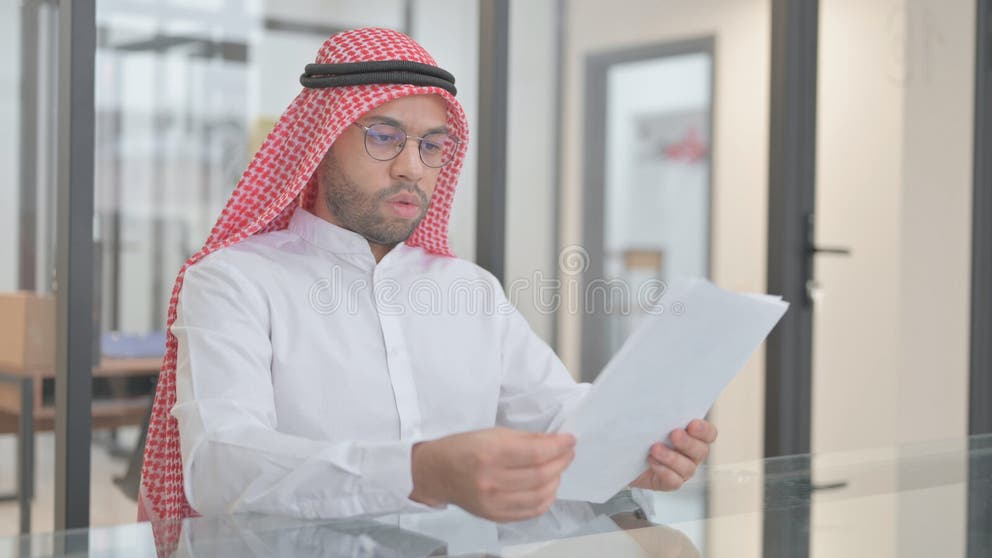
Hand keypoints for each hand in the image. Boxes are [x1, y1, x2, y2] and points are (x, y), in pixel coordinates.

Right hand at [409, 427, 575, 521]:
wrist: (436, 473)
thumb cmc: (463, 448)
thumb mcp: (491, 433)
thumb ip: (525, 439)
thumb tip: (555, 441)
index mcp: (489, 454)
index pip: (536, 453)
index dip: (559, 446)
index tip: (570, 439)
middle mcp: (491, 481)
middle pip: (541, 475)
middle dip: (561, 461)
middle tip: (568, 452)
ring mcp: (493, 503)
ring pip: (540, 496)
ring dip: (556, 480)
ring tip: (558, 468)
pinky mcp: (495, 516)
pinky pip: (531, 511)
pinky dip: (546, 499)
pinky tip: (548, 487)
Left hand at [629, 419, 716, 491]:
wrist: (624, 457)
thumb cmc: (641, 435)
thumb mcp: (651, 421)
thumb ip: (661, 414)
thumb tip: (660, 400)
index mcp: (692, 436)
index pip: (709, 434)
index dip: (704, 430)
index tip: (692, 424)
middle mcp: (691, 454)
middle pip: (701, 451)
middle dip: (688, 442)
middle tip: (674, 434)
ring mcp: (681, 470)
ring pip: (687, 468)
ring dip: (672, 457)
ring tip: (655, 448)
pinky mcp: (668, 482)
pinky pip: (674, 481)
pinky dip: (664, 471)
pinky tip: (652, 461)